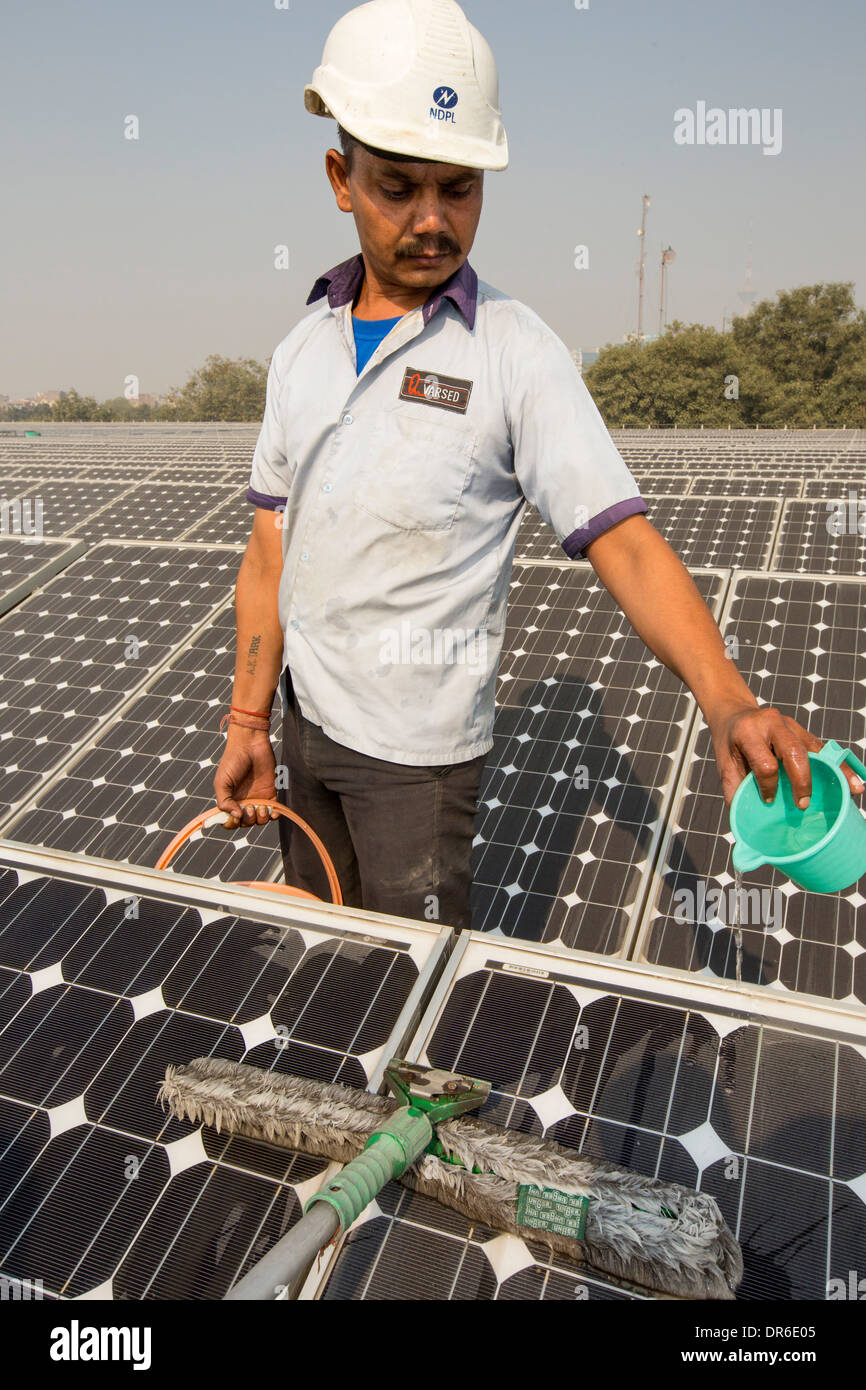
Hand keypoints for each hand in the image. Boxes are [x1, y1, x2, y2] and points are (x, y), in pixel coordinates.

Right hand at [214, 728, 278, 828]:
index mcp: (230, 801)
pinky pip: (274, 811)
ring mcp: (258, 798)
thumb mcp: (221, 782)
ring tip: (260, 807)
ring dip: (260, 819)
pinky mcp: (271, 793)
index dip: (231, 823)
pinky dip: (274, 815)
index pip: (229, 821)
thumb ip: (224, 801)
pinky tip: (271, 810)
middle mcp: (243, 802)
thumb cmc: (232, 761)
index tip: (234, 816)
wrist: (250, 744)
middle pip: (245, 823)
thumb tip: (235, 816)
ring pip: (260, 820)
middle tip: (249, 806)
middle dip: (247, 820)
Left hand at [708, 703, 865, 807]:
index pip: (766, 763)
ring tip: (851, 790)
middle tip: (803, 804)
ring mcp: (789, 724)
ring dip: (834, 771)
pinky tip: (852, 781)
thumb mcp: (724, 763)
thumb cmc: (729, 742)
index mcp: (749, 732)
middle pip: (794, 752)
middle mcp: (772, 724)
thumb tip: (743, 820)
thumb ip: (734, 788)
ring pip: (814, 749)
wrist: (734, 712)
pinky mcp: (801, 730)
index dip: (768, 785)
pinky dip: (838, 764)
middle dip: (802, 781)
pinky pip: (822, 748)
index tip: (768, 800)